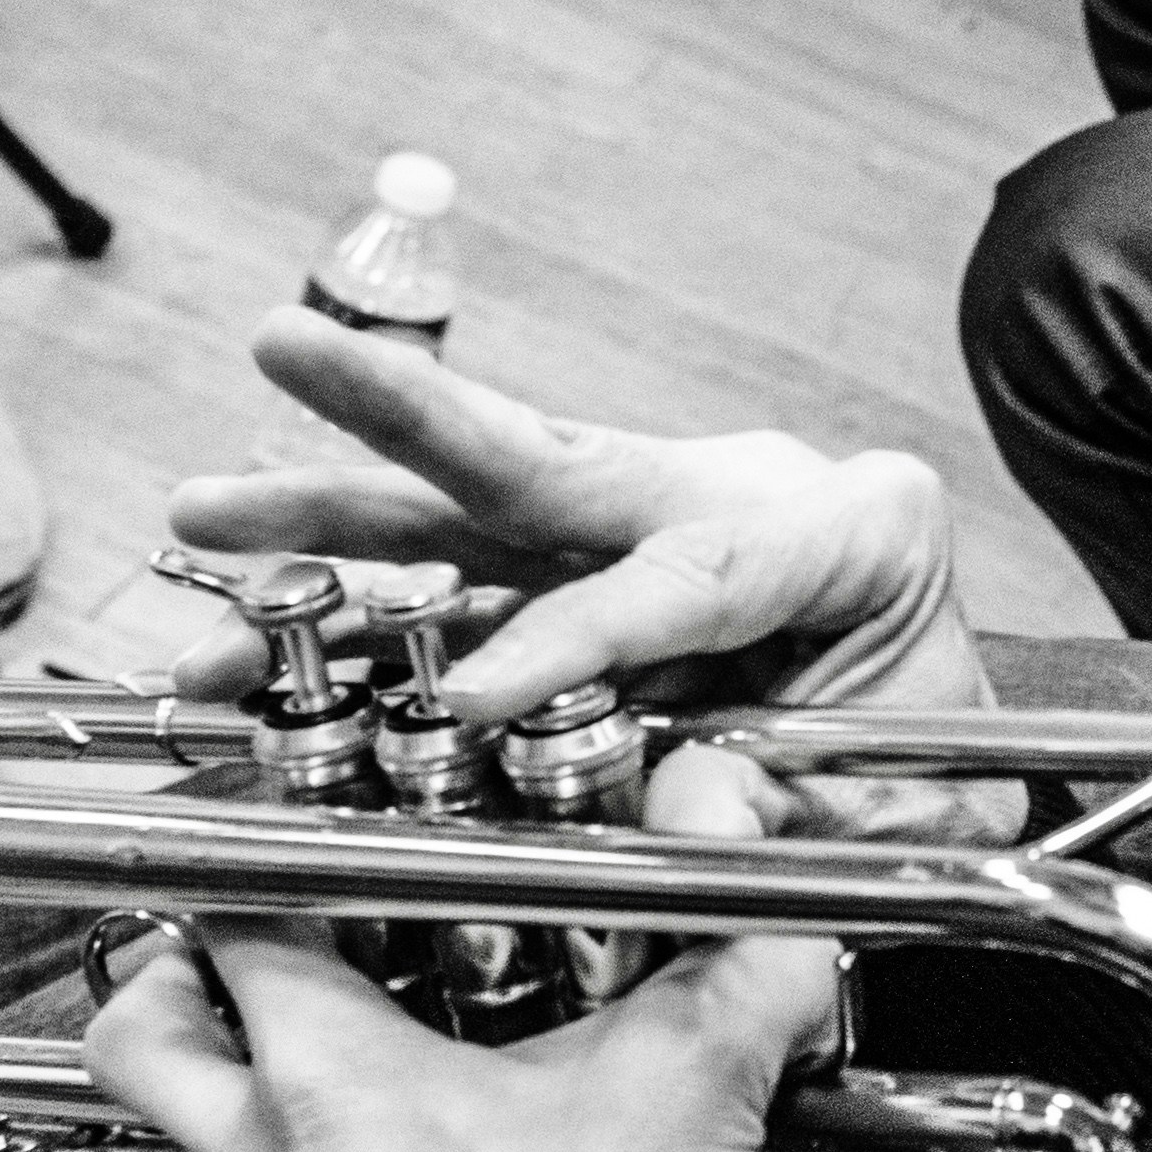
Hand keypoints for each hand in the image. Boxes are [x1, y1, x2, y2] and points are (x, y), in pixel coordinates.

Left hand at [86, 916, 841, 1151]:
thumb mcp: (689, 1084)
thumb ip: (744, 962)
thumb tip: (778, 889)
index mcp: (326, 1076)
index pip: (231, 911)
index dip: (256, 843)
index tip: (300, 815)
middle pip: (140, 1038)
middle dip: (169, 973)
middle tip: (239, 937)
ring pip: (211, 1148)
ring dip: (262, 1095)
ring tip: (357, 1055)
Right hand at [160, 313, 1006, 839]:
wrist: (951, 758)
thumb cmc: (948, 758)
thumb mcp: (932, 797)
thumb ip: (823, 807)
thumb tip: (695, 805)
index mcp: (852, 528)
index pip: (694, 570)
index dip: (582, 637)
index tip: (475, 704)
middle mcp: (729, 500)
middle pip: (554, 459)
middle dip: (405, 411)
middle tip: (279, 345)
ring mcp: (641, 541)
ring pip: (472, 519)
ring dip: (331, 525)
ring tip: (200, 512)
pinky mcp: (579, 597)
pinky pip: (451, 609)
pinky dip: (350, 634)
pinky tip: (248, 662)